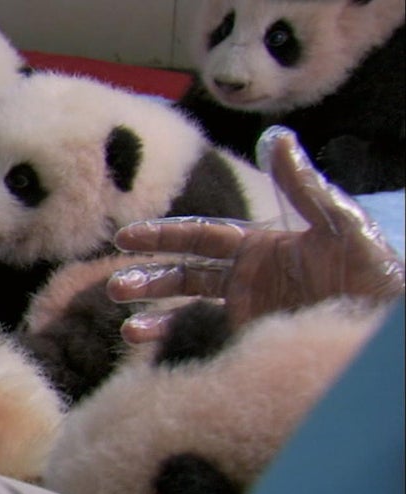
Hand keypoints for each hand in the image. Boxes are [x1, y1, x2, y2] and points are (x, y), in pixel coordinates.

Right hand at [107, 126, 404, 342]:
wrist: (384, 326)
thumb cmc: (373, 272)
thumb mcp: (341, 224)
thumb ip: (303, 186)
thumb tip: (275, 137)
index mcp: (260, 246)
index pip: (199, 236)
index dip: (162, 235)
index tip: (126, 237)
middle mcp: (246, 278)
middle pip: (184, 275)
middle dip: (148, 280)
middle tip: (117, 287)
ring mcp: (248, 313)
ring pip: (188, 312)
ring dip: (156, 317)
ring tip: (129, 330)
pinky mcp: (253, 343)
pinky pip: (208, 342)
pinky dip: (180, 348)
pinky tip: (157, 354)